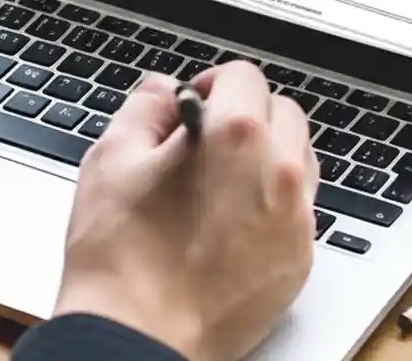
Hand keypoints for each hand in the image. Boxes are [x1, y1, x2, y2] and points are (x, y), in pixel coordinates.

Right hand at [54, 63, 318, 360]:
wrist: (137, 338)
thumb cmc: (119, 257)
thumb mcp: (111, 160)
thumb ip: (144, 109)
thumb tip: (162, 90)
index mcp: (236, 136)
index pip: (245, 76)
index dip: (213, 81)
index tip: (195, 99)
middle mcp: (279, 173)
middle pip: (283, 112)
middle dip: (247, 114)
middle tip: (207, 138)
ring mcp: (296, 220)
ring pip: (298, 160)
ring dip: (268, 156)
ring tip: (222, 180)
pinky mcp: (299, 261)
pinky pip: (299, 211)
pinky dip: (274, 204)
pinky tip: (233, 223)